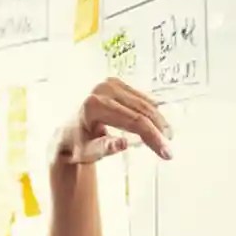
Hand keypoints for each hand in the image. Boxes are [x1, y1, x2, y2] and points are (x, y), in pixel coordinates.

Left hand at [54, 77, 172, 163]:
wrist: (66, 133)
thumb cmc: (76, 145)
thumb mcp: (86, 152)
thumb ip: (104, 148)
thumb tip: (123, 144)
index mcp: (94, 106)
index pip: (133, 121)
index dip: (152, 137)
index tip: (166, 152)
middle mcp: (102, 90)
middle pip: (141, 110)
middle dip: (159, 130)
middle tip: (169, 149)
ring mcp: (109, 83)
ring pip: (144, 102)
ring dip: (158, 121)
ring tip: (166, 138)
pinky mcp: (115, 83)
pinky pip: (140, 97)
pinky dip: (151, 111)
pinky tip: (158, 124)